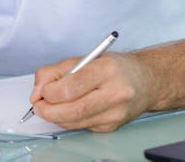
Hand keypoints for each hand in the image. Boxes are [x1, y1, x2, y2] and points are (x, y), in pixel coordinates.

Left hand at [29, 52, 149, 131]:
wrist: (146, 81)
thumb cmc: (115, 67)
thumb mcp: (85, 58)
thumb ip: (56, 71)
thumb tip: (38, 90)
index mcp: (106, 70)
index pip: (69, 88)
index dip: (49, 92)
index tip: (42, 91)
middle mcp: (114, 93)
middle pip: (71, 110)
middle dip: (48, 110)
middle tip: (39, 105)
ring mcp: (115, 113)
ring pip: (74, 122)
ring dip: (56, 117)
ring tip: (51, 106)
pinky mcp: (112, 126)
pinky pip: (82, 127)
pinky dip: (70, 120)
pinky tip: (71, 109)